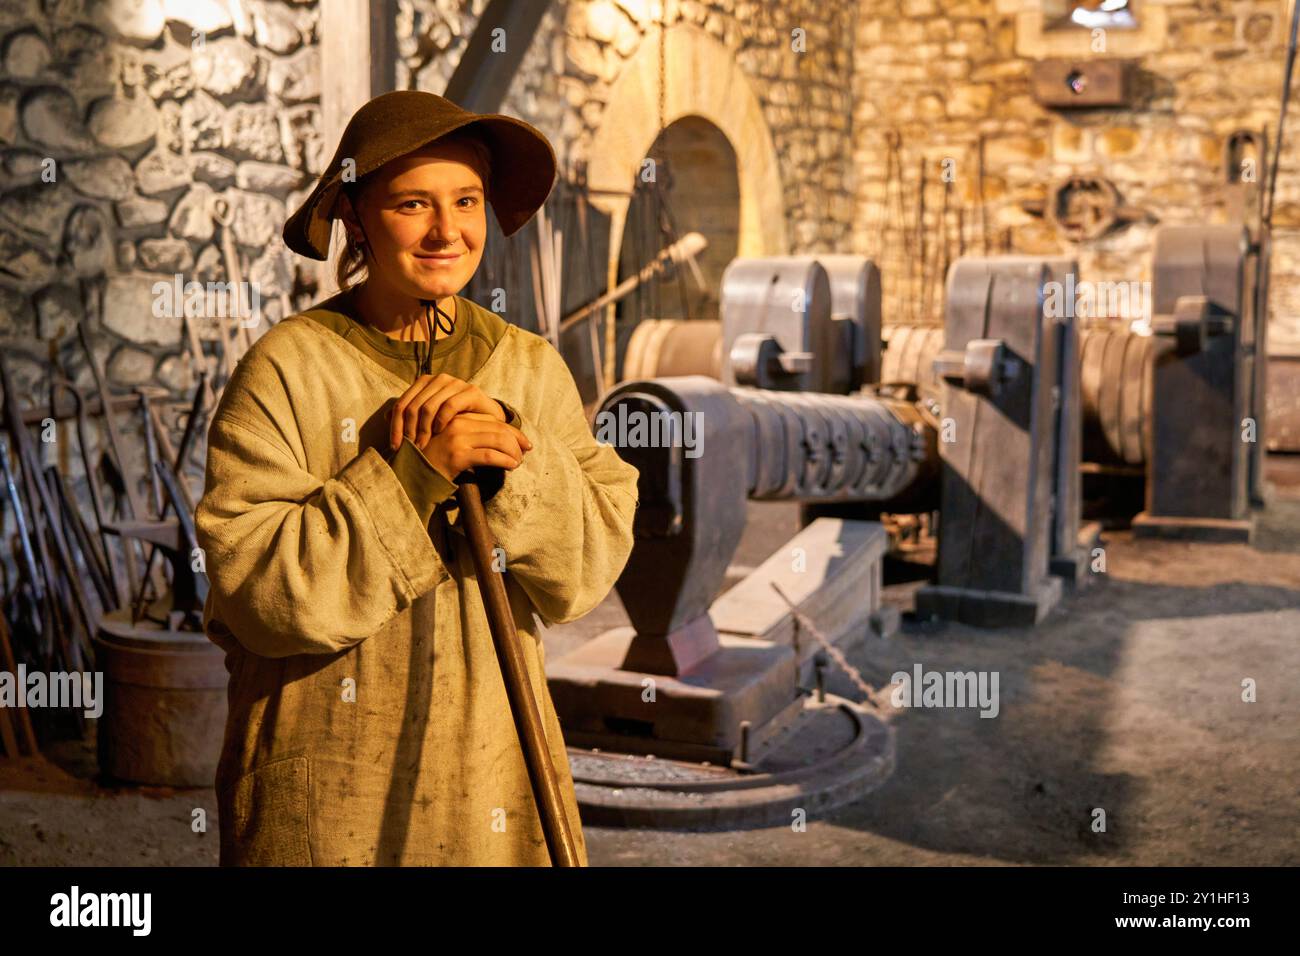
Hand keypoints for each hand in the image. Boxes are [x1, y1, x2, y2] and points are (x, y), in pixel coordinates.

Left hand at [388, 373, 508, 452]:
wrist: (488, 420)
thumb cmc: (456, 419)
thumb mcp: (430, 417)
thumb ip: (410, 415)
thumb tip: (384, 417)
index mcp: (424, 382)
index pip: (401, 404)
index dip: (395, 426)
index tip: (395, 446)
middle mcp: (438, 379)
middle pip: (412, 406)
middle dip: (409, 430)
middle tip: (410, 449)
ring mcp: (455, 383)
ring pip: (428, 407)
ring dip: (423, 429)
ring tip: (423, 445)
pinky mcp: (470, 391)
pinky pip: (449, 406)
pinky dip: (441, 421)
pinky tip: (439, 433)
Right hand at [416, 411, 532, 482]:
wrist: (413, 474)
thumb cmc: (435, 459)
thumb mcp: (453, 441)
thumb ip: (473, 434)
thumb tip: (505, 439)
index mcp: (458, 417)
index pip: (494, 420)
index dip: (514, 431)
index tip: (525, 442)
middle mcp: (458, 423)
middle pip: (499, 428)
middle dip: (517, 441)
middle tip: (525, 452)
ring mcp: (457, 438)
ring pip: (497, 440)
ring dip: (513, 452)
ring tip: (518, 462)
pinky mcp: (457, 455)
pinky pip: (490, 456)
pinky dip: (505, 461)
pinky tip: (511, 466)